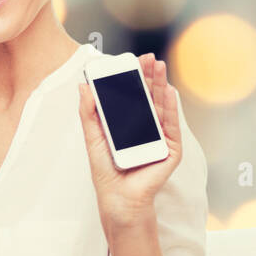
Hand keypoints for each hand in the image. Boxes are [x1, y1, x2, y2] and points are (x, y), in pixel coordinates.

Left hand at [78, 53, 181, 233]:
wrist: (118, 197)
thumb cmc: (106, 170)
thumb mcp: (93, 136)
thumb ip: (89, 112)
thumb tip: (83, 86)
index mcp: (129, 124)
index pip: (133, 96)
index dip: (133, 79)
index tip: (131, 60)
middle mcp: (147, 129)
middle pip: (149, 97)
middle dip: (149, 77)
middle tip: (148, 57)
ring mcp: (161, 138)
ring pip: (162, 107)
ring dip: (161, 85)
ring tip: (159, 66)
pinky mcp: (171, 150)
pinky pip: (172, 126)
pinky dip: (171, 108)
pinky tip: (169, 91)